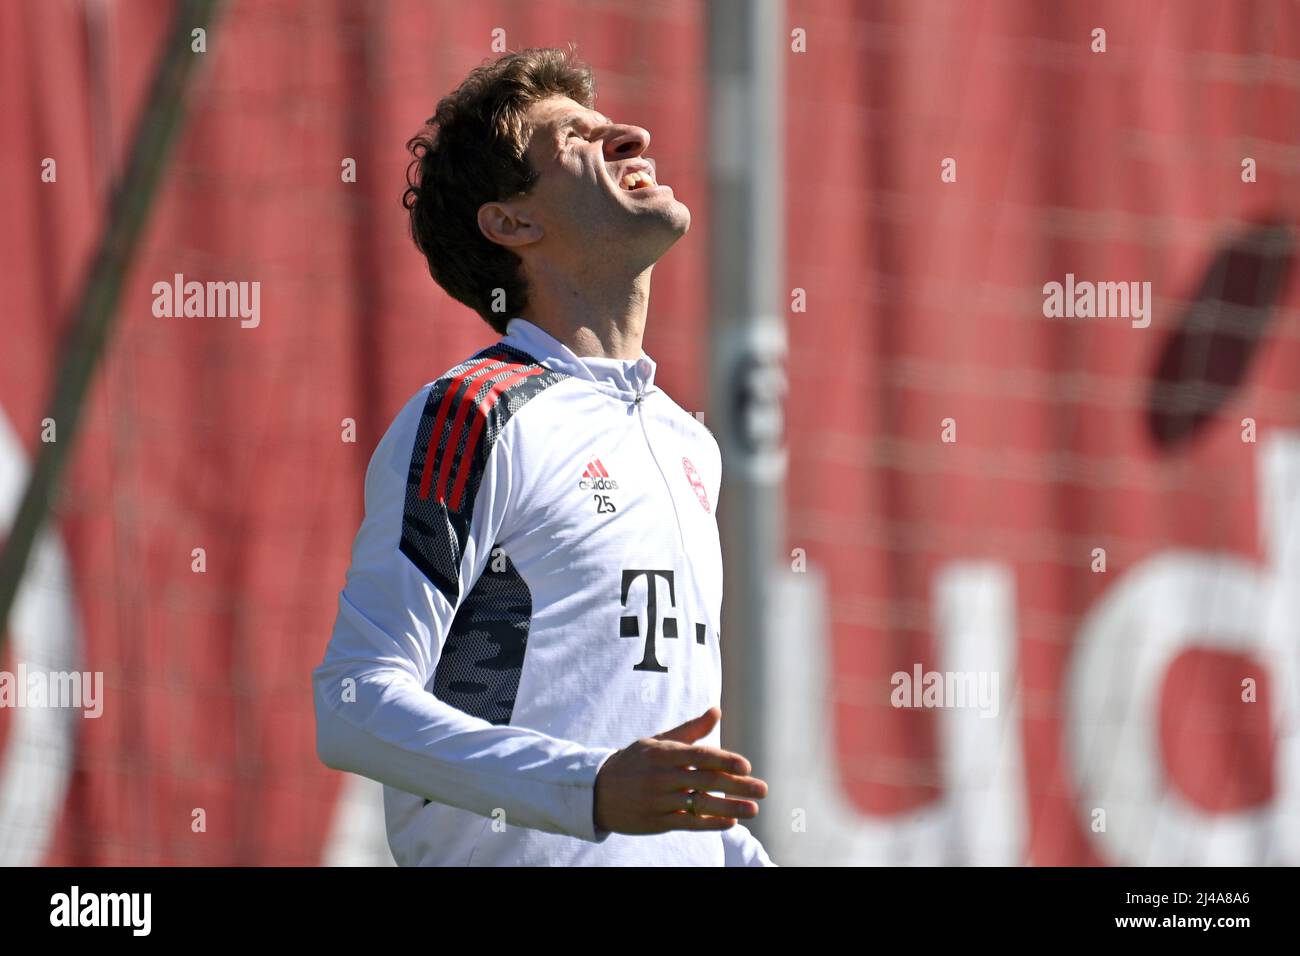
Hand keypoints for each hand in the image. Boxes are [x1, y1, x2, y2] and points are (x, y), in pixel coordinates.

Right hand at [593, 706, 767, 834]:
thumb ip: (690, 730)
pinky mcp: (656, 822)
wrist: (596, 791)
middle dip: (737, 785)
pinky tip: (730, 821)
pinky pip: (687, 823)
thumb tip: (717, 711)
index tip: (746, 766)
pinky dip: (710, 823)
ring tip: (753, 809)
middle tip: (762, 789)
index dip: (724, 760)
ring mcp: (658, 800)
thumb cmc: (633, 762)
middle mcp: (661, 777)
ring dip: (729, 807)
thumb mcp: (657, 742)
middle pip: (705, 780)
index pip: (699, 755)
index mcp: (663, 753)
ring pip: (699, 804)